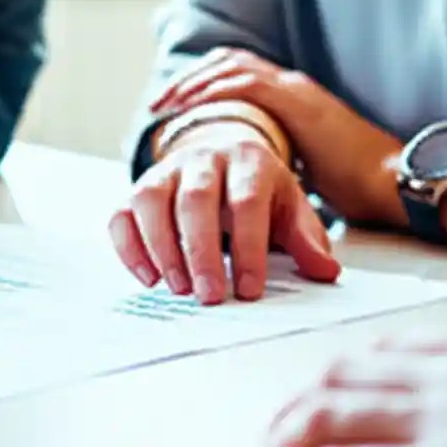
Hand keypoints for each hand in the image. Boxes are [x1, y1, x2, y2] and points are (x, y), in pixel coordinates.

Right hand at [112, 121, 340, 305]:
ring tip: (178, 289)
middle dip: (201, 251)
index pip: (247, 200)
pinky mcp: (139, 187)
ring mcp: (166, 170)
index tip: (250, 290)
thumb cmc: (257, 188)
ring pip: (151, 200)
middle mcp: (202, 158)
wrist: (220, 149)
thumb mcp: (289, 205)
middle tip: (210, 296)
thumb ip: (306, 237)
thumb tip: (325, 271)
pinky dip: (129, 247)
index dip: (248, 246)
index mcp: (247, 159)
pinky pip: (122, 214)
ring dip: (161, 247)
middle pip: (195, 199)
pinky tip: (148, 277)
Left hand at [152, 48, 405, 225]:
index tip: (176, 105)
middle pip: (228, 59)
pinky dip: (213, 92)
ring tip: (166, 103)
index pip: (239, 72)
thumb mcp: (308, 166)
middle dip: (190, 77)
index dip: (204, 83)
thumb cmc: (357, 184)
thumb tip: (256, 177)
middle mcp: (291, 85)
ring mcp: (294, 89)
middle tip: (161, 101)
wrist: (391, 181)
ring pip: (231, 65)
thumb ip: (281, 160)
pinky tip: (192, 108)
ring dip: (194, 83)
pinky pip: (244, 84)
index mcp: (293, 97)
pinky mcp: (296, 101)